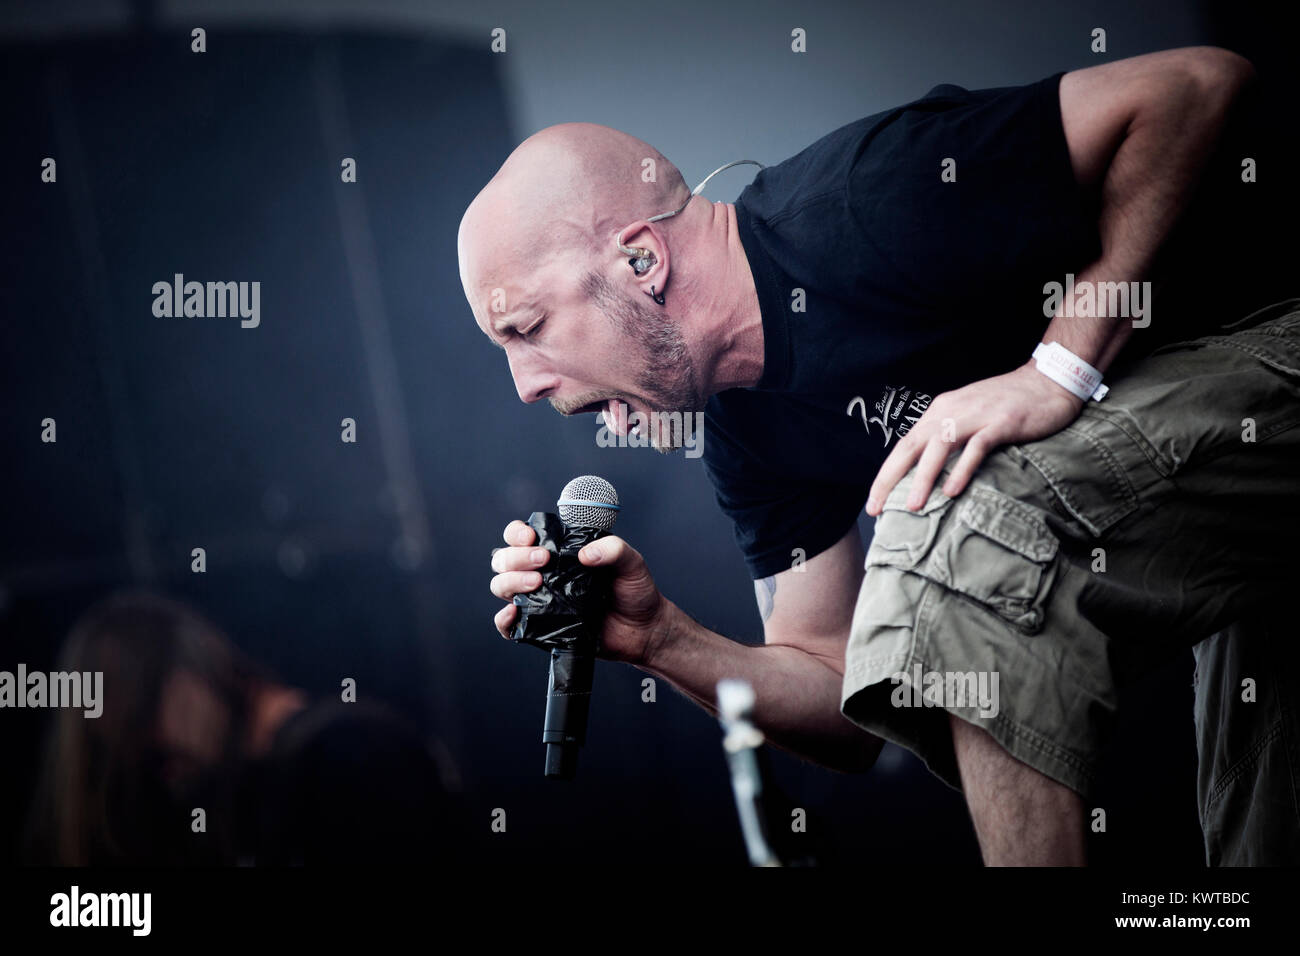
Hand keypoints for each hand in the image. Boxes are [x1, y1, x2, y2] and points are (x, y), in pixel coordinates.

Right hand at [490, 519, 670, 665]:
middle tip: (543, 561)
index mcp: (557, 552)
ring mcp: (539, 601)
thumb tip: (585, 554)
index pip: (520, 536)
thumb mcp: (631, 563)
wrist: (644, 630)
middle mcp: (542, 574)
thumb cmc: (635, 591)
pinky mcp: (540, 629)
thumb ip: (614, 549)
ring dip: (510, 581)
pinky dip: (503, 619)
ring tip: (536, 583)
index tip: (532, 538)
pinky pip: (508, 626)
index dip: (516, 533)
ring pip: (501, 586)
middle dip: (515, 556)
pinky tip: (514, 612)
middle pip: (504, 559)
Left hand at [865, 362, 1085, 515]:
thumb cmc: (1006, 405)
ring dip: (923, 477)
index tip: (873, 503)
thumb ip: (947, 438)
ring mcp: (975, 416)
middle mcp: (950, 411)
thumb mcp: (967, 417)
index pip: (904, 446)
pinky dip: (962, 469)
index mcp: (939, 412)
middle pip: (910, 447)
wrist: (1048, 382)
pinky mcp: (1000, 423)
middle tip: (876, 508)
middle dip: (890, 479)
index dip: (885, 475)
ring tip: (912, 506)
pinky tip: (951, 491)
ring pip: (938, 447)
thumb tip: (927, 472)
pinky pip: (976, 447)